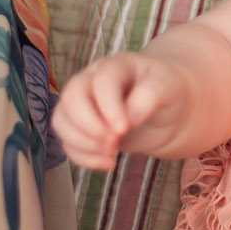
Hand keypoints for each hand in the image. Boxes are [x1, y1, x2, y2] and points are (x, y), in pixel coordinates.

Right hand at [52, 51, 189, 168]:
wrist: (168, 108)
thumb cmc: (168, 92)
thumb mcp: (167, 87)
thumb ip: (149, 97)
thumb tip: (128, 118)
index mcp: (115, 66)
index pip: (101, 81)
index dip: (108, 107)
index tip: (123, 129)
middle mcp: (91, 81)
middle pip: (71, 98)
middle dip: (89, 126)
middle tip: (115, 142)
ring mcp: (82, 104)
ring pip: (62, 121)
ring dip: (83, 144)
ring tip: (112, 153)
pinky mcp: (80, 128)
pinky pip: (67, 143)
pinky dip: (84, 158)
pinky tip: (109, 163)